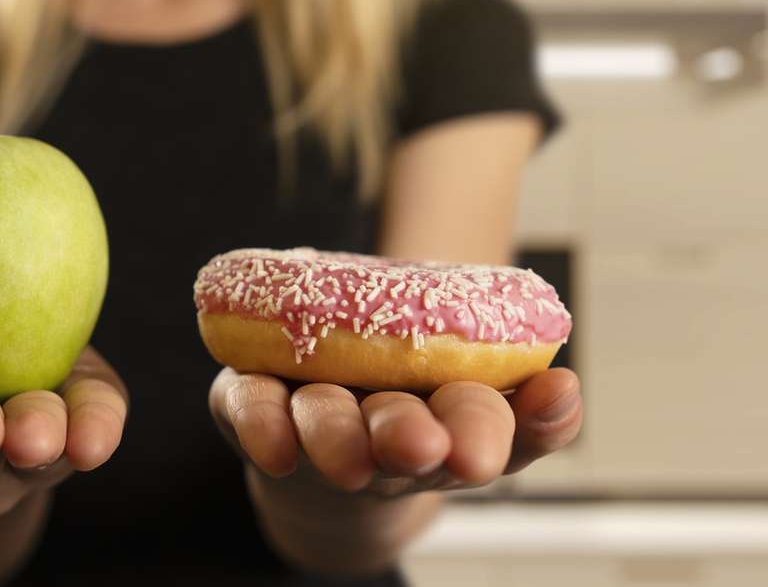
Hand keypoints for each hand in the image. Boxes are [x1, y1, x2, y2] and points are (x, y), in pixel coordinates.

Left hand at [209, 367, 581, 495]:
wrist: (312, 415)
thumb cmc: (398, 381)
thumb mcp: (458, 366)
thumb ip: (508, 366)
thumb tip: (561, 382)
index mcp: (444, 420)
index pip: (485, 429)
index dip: (512, 424)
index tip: (549, 394)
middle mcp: (382, 436)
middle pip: (403, 443)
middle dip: (410, 439)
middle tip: (420, 445)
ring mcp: (316, 427)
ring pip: (328, 432)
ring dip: (337, 438)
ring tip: (346, 449)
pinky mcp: (254, 411)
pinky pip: (253, 415)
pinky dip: (263, 425)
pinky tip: (273, 442)